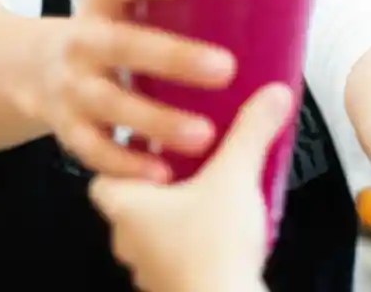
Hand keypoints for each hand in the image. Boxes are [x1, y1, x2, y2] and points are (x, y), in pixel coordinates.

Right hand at [36, 0, 236, 181]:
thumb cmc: (112, 36)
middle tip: (225, 68)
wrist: (34, 73)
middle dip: (172, 57)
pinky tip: (164, 173)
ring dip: (158, 121)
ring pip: (112, 104)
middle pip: (121, 45)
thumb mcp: (124, 10)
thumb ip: (176, 2)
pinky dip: (128, 164)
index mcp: (100, 5)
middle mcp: (82, 43)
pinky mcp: (68, 130)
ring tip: (205, 134)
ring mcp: (71, 89)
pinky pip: (96, 150)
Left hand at [90, 84, 292, 291]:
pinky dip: (196, 242)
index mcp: (126, 206)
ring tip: (212, 196)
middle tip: (189, 164)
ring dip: (179, 215)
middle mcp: (130, 241)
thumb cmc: (210, 253)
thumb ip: (251, 131)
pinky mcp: (176, 285)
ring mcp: (151, 268)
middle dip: (161, 184)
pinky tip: (224, 232)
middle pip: (133, 203)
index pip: (102, 176)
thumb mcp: (235, 175)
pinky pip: (178, 256)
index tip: (148, 143)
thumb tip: (268, 98)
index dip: (124, 158)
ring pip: (156, 233)